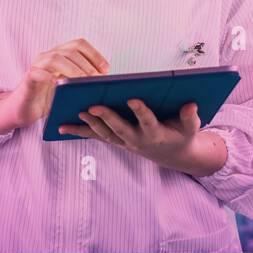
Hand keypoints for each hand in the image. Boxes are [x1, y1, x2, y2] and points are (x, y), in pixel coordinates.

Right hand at [0, 38, 108, 133]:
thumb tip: (105, 83)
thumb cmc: (50, 98)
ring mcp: (38, 65)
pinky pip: (37, 72)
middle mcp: (49, 56)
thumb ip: (83, 83)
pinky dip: (48, 76)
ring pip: (55, 58)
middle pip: (70, 50)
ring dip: (71, 68)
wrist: (25, 109)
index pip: (79, 44)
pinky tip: (57, 84)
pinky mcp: (28, 78)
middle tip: (96, 79)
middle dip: (86, 64)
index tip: (106, 70)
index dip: (94, 54)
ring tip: (80, 80)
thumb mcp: (70, 89)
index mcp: (61, 55)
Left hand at [58, 100, 225, 175]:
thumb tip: (191, 105)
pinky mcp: (114, 140)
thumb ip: (190, 117)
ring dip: (90, 124)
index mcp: (155, 133)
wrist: (170, 154)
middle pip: (119, 128)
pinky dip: (78, 131)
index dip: (140, 111)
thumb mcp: (190, 128)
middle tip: (93, 106)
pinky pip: (94, 136)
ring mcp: (123, 142)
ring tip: (76, 112)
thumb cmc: (180, 134)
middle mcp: (136, 140)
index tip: (133, 98)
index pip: (147, 121)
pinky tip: (61, 126)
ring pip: (104, 134)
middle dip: (106, 118)